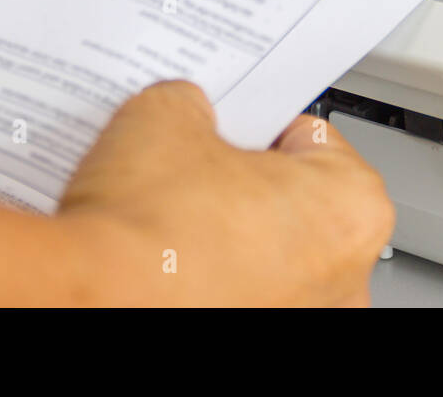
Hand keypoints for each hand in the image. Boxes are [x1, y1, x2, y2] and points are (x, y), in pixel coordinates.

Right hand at [59, 80, 394, 305]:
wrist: (89, 300)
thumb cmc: (145, 233)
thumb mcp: (166, 116)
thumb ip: (194, 103)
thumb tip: (187, 110)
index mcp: (353, 208)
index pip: (308, 135)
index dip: (255, 122)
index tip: (229, 125)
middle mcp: (346, 277)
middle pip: (294, 199)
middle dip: (245, 181)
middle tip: (195, 167)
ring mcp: (302, 317)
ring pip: (269, 252)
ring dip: (231, 232)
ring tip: (176, 213)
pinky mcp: (250, 339)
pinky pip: (242, 290)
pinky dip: (213, 276)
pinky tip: (170, 257)